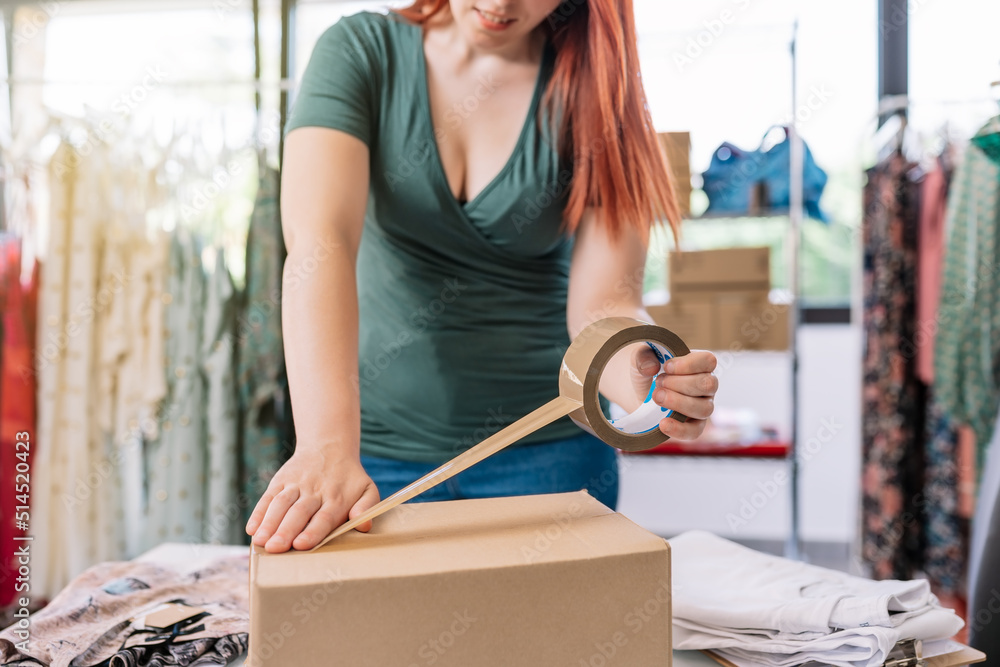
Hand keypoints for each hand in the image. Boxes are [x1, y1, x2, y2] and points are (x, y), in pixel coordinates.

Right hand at [245, 449, 379, 552]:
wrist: (329, 447)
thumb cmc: (349, 479)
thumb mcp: (367, 489)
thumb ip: (367, 508)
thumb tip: (364, 526)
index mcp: (337, 498)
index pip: (324, 517)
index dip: (312, 531)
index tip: (301, 545)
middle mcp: (315, 491)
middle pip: (299, 512)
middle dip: (286, 531)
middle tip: (275, 548)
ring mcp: (296, 484)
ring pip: (281, 504)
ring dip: (269, 523)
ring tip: (260, 542)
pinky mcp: (280, 481)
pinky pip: (268, 497)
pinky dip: (259, 512)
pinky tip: (252, 529)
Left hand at [632, 346, 717, 439]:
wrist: (638, 392)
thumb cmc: (647, 370)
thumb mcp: (641, 358)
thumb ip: (643, 356)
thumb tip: (651, 368)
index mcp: (699, 365)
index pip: (709, 361)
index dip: (689, 364)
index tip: (667, 367)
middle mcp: (706, 386)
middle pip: (708, 385)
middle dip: (680, 384)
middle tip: (658, 382)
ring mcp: (702, 407)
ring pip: (704, 409)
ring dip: (679, 403)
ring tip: (657, 397)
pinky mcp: (694, 426)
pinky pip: (694, 432)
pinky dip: (679, 429)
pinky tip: (662, 424)